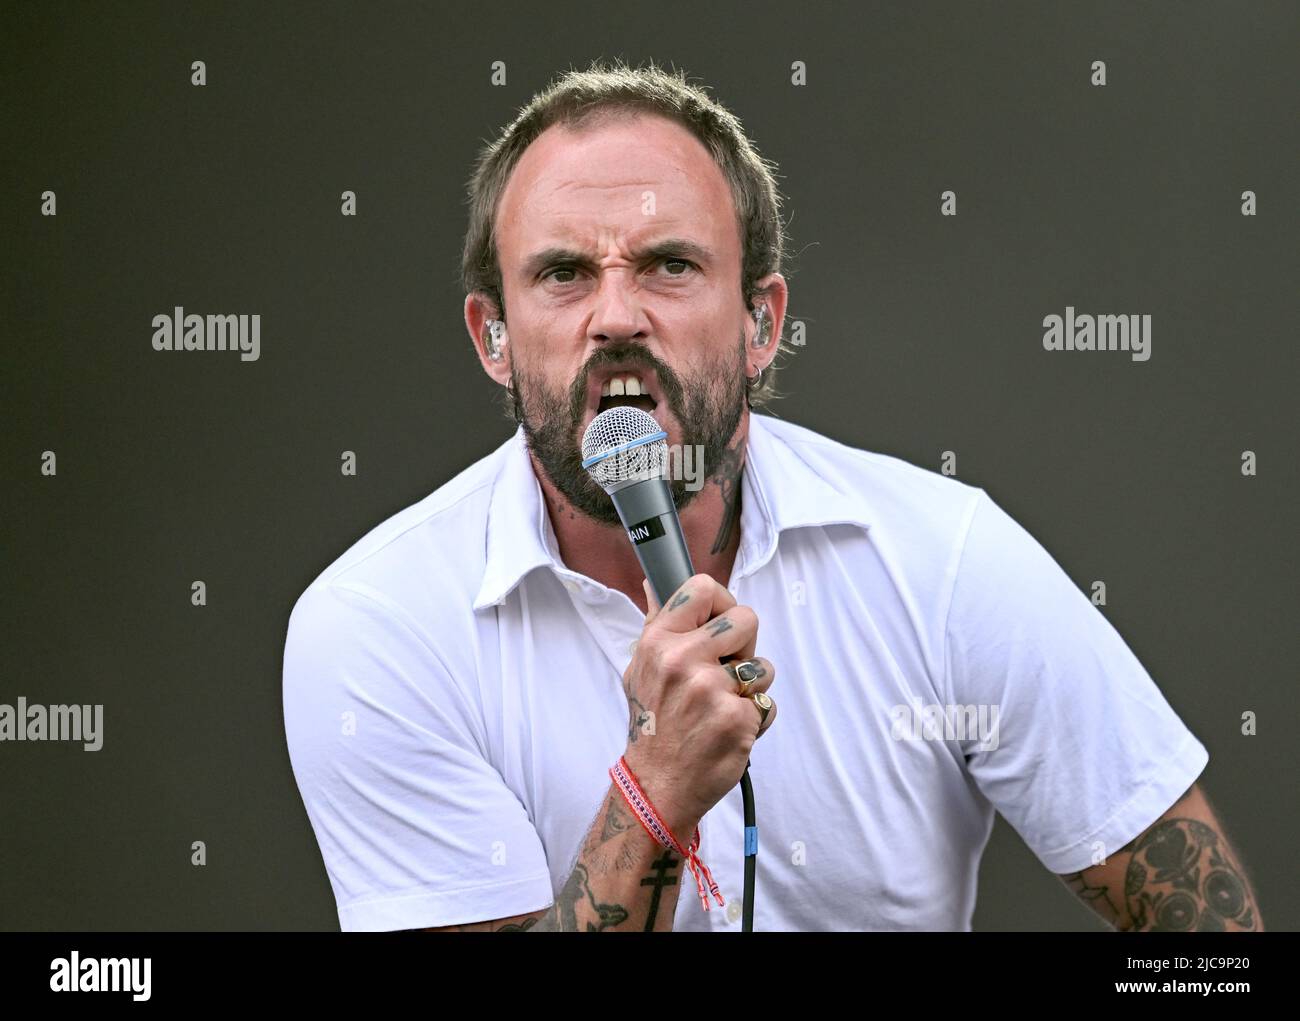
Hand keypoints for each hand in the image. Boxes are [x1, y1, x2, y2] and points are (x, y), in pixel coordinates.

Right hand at [621, 574, 777, 838]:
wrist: (656, 786)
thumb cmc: (651, 725)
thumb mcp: (640, 669)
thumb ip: (656, 624)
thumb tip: (654, 582)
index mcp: (658, 642)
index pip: (703, 588)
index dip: (721, 603)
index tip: (719, 622)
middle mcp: (683, 661)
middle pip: (746, 619)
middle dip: (743, 645)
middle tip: (723, 670)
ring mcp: (712, 691)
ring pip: (763, 666)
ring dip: (750, 687)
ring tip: (722, 706)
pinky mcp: (738, 720)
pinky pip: (767, 703)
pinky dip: (754, 718)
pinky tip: (728, 730)